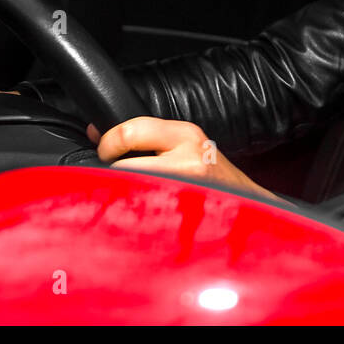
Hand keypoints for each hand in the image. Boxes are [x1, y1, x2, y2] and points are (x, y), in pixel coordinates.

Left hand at [87, 117, 282, 202]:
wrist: (246, 203)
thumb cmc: (211, 176)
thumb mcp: (185, 144)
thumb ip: (147, 137)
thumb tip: (97, 131)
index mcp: (185, 134)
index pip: (130, 131)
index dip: (108, 142)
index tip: (103, 150)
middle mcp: (187, 157)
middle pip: (122, 161)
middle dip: (108, 170)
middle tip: (110, 176)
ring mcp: (184, 186)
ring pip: (127, 187)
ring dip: (119, 191)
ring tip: (126, 193)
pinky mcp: (181, 212)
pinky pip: (140, 209)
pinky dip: (131, 209)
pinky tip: (139, 210)